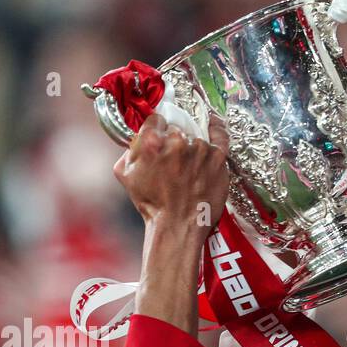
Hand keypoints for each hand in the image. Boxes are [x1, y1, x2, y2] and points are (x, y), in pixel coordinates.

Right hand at [113, 113, 229, 231]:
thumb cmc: (153, 205)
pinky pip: (220, 135)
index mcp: (151, 142)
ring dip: (192, 145)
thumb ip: (129, 149)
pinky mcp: (218, 156)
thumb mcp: (126, 176)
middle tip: (174, 159)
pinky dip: (216, 130)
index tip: (160, 137)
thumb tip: (137, 137)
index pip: (156, 119)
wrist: (178, 226)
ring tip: (189, 167)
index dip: (157, 129)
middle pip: (176, 127)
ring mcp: (200, 148)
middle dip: (174, 139)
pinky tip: (213, 126)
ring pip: (195, 135)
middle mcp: (177, 141)